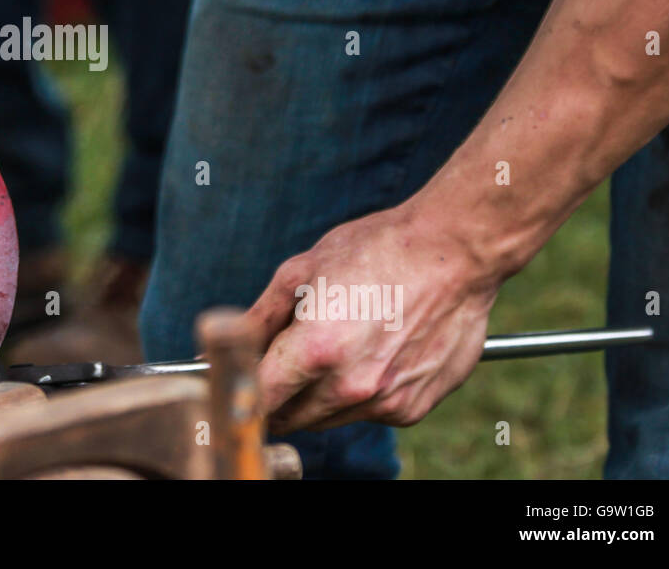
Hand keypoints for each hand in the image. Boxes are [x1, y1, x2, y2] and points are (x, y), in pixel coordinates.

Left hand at [243, 201, 504, 432]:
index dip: (238, 390)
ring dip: (319, 394)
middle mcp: (351, 385)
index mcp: (316, 349)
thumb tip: (212, 350)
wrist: (455, 253)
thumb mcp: (302, 271)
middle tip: (285, 357)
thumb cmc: (377, 251)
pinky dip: (359, 392)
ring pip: (327, 418)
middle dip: (278, 393)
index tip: (230, 381)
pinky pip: (367, 412)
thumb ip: (257, 320)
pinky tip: (373, 351)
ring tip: (339, 342)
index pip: (256, 398)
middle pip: (289, 416)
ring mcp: (385, 402)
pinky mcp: (412, 409)